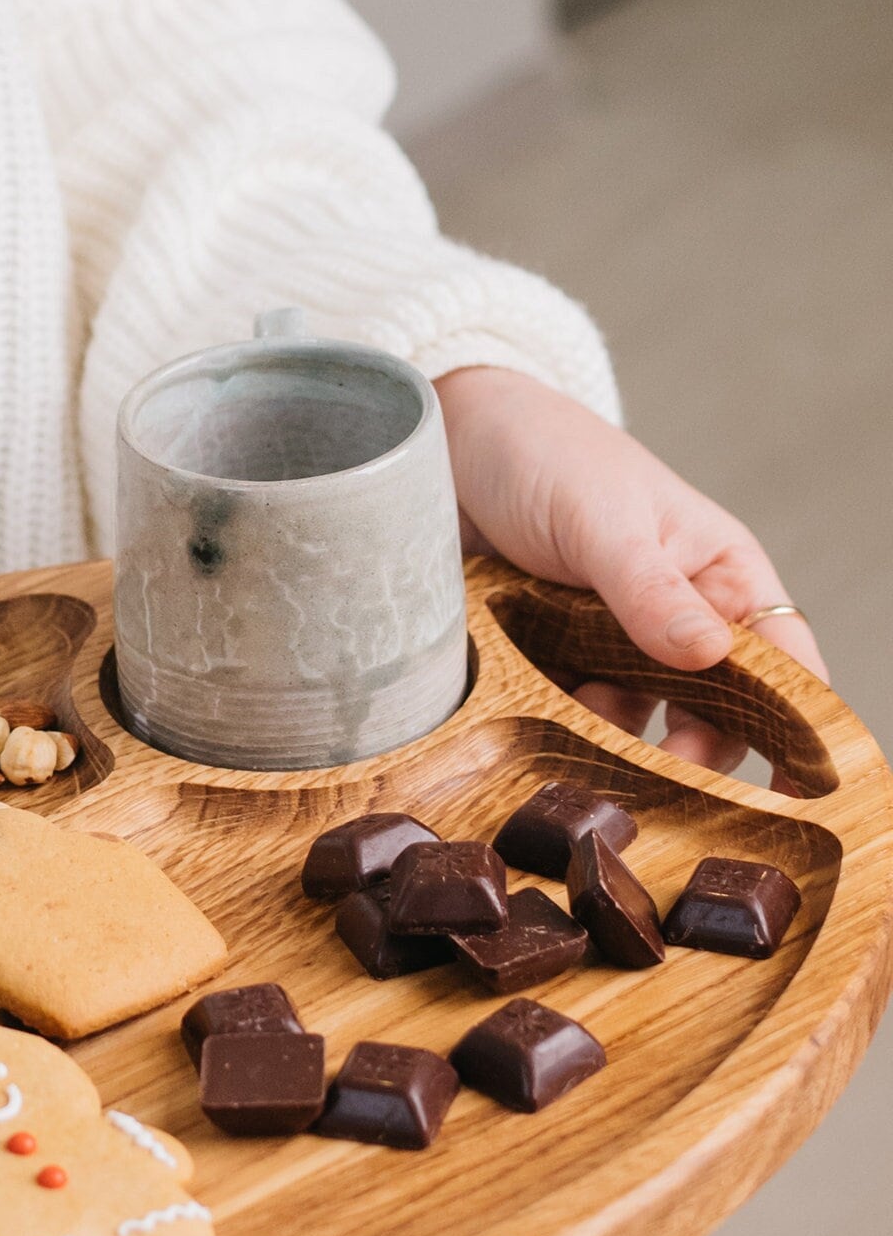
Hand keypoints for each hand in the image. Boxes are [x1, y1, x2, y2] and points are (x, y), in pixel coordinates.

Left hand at [438, 367, 826, 774]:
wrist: (437, 446)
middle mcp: (675, 613)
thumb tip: (712, 656)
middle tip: (659, 786)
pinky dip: (559, 729)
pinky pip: (566, 710)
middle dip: (693, 751)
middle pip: (712, 709)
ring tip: (586, 761)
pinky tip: (540, 740)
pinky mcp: (547, 656)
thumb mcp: (600, 520)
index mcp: (718, 572)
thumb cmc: (543, 455)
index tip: (794, 788)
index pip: (782, 658)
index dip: (797, 722)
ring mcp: (609, 640)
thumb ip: (650, 590)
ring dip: (616, 746)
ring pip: (635, 719)